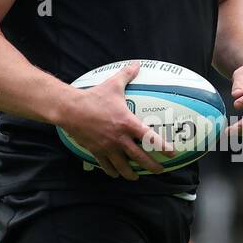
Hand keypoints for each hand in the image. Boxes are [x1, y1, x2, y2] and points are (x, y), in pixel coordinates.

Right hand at [57, 60, 174, 180]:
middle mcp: (120, 138)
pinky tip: (115, 174)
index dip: (163, 147)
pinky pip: (106, 166)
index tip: (172, 153)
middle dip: (152, 166)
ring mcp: (108, 147)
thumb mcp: (113, 85)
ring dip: (131, 174)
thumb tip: (136, 65)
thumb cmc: (93, 97)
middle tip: (160, 170)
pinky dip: (112, 171)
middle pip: (140, 158)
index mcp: (128, 123)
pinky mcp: (96, 151)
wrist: (70, 109)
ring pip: (123, 167)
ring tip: (136, 177)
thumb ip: (127, 75)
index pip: (150, 138)